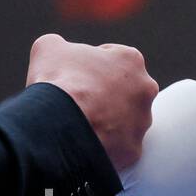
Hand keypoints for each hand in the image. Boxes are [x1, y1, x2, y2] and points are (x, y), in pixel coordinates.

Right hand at [26, 33, 159, 170]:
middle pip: (125, 89)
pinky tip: (86, 140)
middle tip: (81, 99)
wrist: (59, 123)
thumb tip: (60, 52)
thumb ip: (62, 47)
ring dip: (108, 119)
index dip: (91, 64)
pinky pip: (120, 146)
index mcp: (131, 59)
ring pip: (125, 119)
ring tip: (82, 121)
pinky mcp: (134, 148)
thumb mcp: (49, 47)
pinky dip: (105, 144)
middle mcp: (146, 89)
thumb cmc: (57, 80)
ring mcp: (143, 121)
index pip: (113, 57)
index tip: (78, 73)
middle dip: (105, 92)